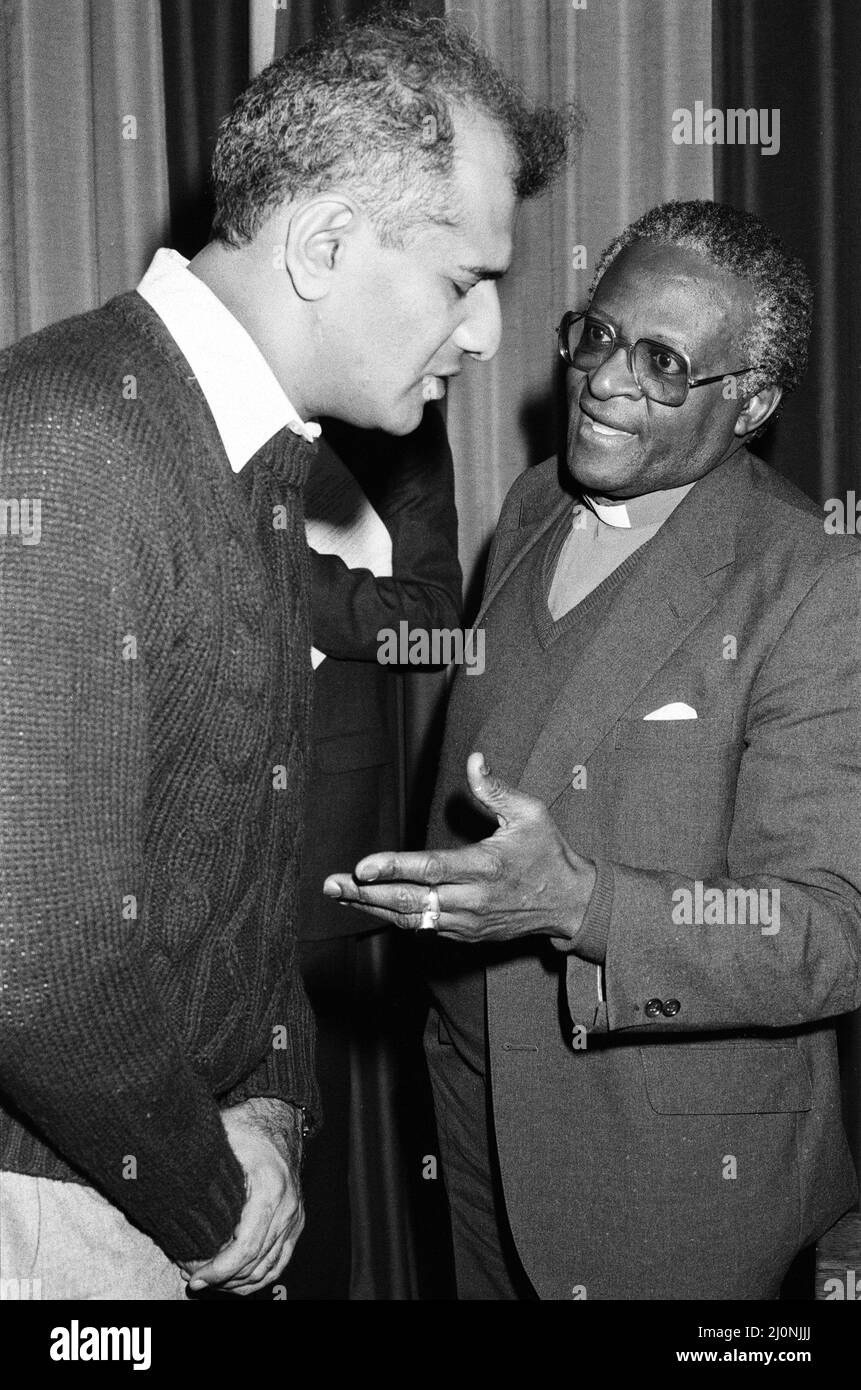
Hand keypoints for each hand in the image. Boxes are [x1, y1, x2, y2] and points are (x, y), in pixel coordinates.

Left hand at [181, 1098, 303, 1295]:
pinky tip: (232, 1281)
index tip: (194, 1276)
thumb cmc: (246, 1128)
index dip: (218, 1270)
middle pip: (254, 1264)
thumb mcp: (222, 1139)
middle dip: (220, 1279)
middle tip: (191, 1277)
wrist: (279, 1119)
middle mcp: (287, 1208)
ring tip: (206, 1279)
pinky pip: (278, 1263)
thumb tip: (162, 1178)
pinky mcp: (294, 1224)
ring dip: (235, 1282)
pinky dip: (255, 1278)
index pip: (246, 1247)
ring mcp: (293, 1219)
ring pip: (266, 1270)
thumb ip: (200, 1164)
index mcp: (269, 1189)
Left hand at [323, 752, 595, 943]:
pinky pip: (425, 927)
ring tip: (341, 895)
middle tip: (331, 884)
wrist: (571, 904)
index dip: (394, 867)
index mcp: (486, 867)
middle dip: (366, 893)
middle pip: (411, 900)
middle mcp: (473, 900)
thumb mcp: (530, 814)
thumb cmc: (549, 854)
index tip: (362, 866)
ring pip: (412, 918)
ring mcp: (469, 923)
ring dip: (373, 908)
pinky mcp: (467, 935)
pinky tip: (373, 905)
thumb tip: (473, 760)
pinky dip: (397, 916)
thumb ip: (496, 789)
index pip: (432, 869)